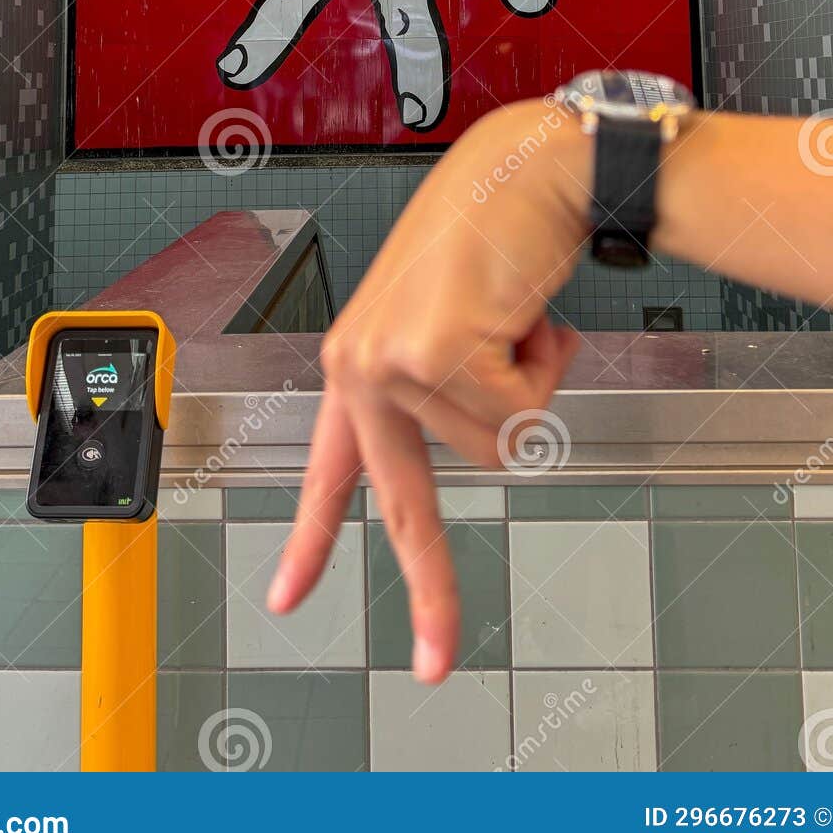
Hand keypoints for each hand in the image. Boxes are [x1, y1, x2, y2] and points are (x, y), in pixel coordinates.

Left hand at [266, 98, 591, 680]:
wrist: (529, 168)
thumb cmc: (497, 236)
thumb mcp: (456, 318)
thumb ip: (451, 387)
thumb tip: (503, 443)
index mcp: (359, 360)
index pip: (327, 465)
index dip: (310, 537)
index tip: (287, 597)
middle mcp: (360, 362)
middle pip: (404, 505)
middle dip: (429, 591)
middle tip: (435, 663)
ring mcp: (390, 358)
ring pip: (493, 446)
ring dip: (529, 385)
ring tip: (516, 320)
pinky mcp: (433, 352)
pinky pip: (519, 414)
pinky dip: (545, 367)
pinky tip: (526, 312)